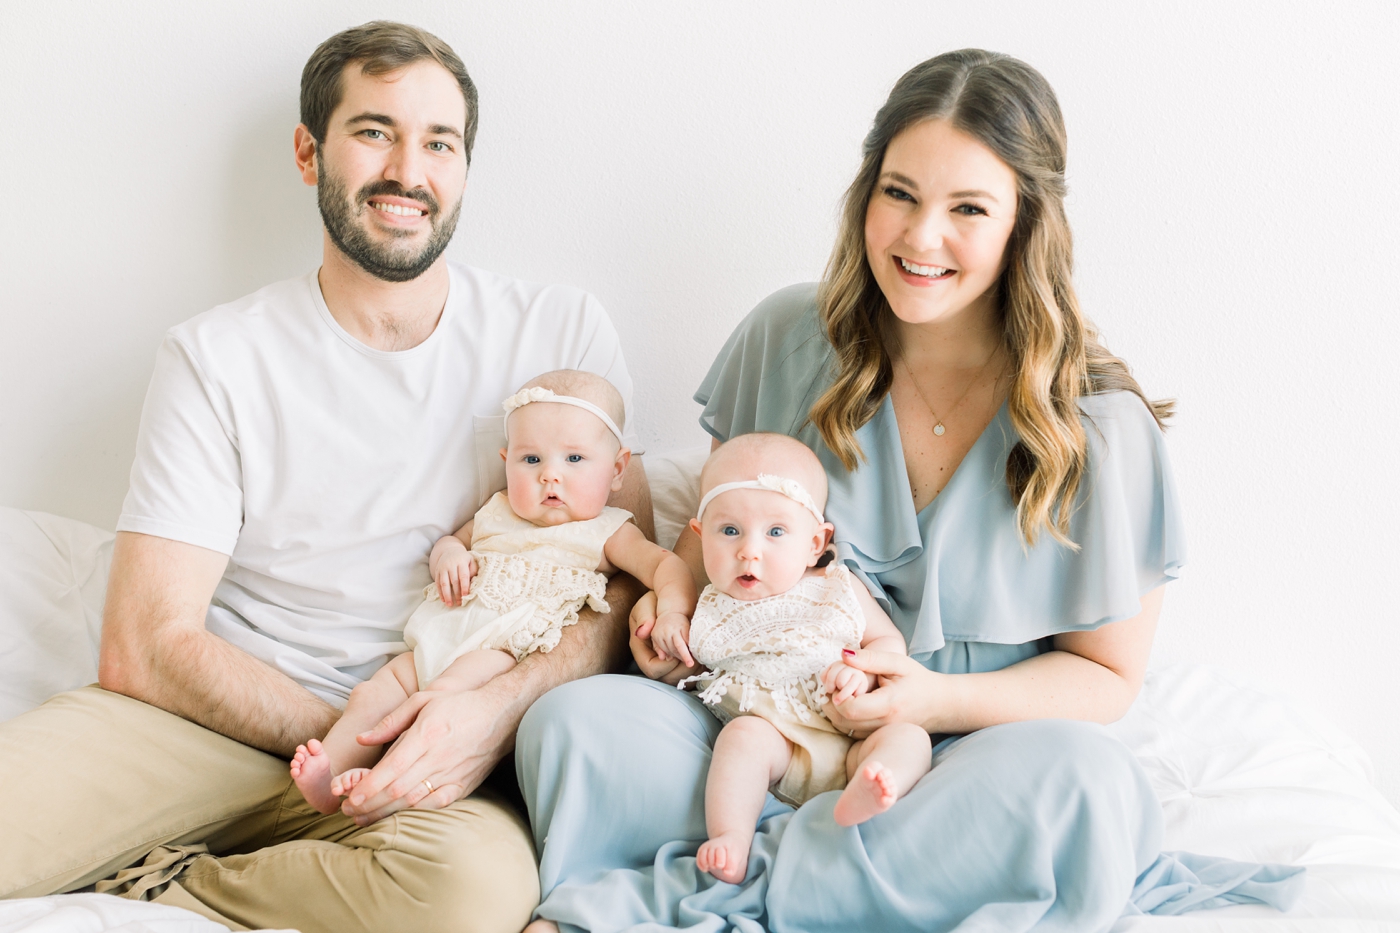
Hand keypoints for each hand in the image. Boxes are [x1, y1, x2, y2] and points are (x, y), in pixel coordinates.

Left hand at [338, 679, 515, 824]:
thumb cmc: (458, 705)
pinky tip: (397, 816)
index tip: (350, 797)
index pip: (392, 767)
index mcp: (426, 735)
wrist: (501, 714)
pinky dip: (415, 813)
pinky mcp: (464, 785)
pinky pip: (436, 804)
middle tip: (348, 811)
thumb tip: (362, 738)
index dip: (369, 786)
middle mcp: (439, 757)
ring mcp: (453, 773)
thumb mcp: (423, 700)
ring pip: (413, 801)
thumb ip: (391, 721)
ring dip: (385, 812)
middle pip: (398, 789)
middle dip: (369, 804)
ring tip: (363, 818)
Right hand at [429, 537, 475, 606]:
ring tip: (450, 604)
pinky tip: (443, 600)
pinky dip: (440, 592)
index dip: (464, 586)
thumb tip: (472, 582)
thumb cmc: (463, 559)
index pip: (463, 576)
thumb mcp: (471, 560)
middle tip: (460, 603)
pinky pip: (437, 583)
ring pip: (444, 583)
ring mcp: (442, 568)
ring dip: (447, 595)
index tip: (466, 596)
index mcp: (461, 562)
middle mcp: (451, 564)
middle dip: (456, 593)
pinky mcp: (437, 571)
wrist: (449, 550)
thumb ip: (473, 570)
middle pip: (454, 581)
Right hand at [630, 591, 700, 685]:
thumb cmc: (653, 604)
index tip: (684, 658)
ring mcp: (663, 661)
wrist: (664, 601)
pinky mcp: (674, 661)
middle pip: (667, 677)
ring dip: (691, 671)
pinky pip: (685, 675)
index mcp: (640, 647)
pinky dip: (695, 671)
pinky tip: (703, 661)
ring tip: (702, 659)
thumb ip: (644, 618)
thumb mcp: (645, 606)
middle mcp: (651, 658)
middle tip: (697, 658)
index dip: (668, 666)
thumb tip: (642, 633)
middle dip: (683, 669)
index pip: (652, 669)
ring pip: (677, 678)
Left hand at [822, 649, 943, 738]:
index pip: (850, 707)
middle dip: (832, 702)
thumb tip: (843, 655)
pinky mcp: (879, 738)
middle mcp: (884, 724)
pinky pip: (852, 732)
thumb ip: (871, 659)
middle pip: (843, 720)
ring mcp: (882, 734)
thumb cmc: (919, 680)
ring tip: (843, 692)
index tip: (839, 680)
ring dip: (836, 711)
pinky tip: (851, 703)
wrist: (940, 704)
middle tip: (835, 685)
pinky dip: (845, 719)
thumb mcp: (898, 663)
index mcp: (889, 705)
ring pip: (845, 728)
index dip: (838, 694)